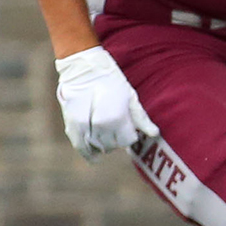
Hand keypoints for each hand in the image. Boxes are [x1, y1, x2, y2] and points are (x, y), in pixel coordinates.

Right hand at [55, 45, 156, 159]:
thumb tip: (154, 134)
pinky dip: (88, 153)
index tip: (129, 129)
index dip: (129, 136)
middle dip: (116, 140)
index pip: (127, 140)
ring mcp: (84, 127)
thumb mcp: (130, 97)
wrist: (84, 68)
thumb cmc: (111, 80)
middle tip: (116, 129)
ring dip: (103, 145)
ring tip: (105, 133)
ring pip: (98, 146)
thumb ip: (141, 118)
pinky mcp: (71, 125)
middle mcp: (101, 126)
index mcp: (117, 119)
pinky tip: (94, 157)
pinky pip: (80, 146)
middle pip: (112, 144)